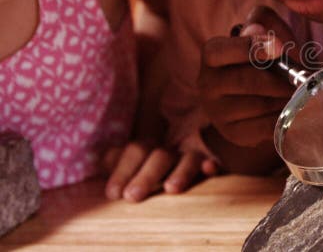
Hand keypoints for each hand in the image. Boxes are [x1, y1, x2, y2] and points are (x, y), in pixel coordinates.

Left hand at [103, 140, 217, 201]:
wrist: (201, 124)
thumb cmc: (159, 158)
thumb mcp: (137, 157)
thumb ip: (120, 157)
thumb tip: (105, 159)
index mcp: (153, 146)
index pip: (137, 151)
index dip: (123, 170)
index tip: (113, 194)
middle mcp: (176, 146)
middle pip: (161, 156)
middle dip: (147, 176)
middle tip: (133, 197)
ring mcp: (198, 149)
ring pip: (189, 158)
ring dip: (181, 172)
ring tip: (172, 189)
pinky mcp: (216, 158)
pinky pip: (217, 158)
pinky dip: (213, 163)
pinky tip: (210, 168)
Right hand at [197, 6, 295, 146]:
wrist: (267, 94)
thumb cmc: (268, 58)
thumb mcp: (266, 32)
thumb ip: (263, 23)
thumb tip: (256, 31)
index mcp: (212, 55)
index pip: (220, 51)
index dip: (250, 48)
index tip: (280, 48)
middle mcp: (207, 84)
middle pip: (247, 81)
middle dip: (279, 79)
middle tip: (302, 79)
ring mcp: (218, 112)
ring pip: (259, 105)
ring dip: (285, 98)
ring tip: (301, 93)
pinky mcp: (234, 134)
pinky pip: (265, 126)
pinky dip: (285, 117)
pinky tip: (293, 109)